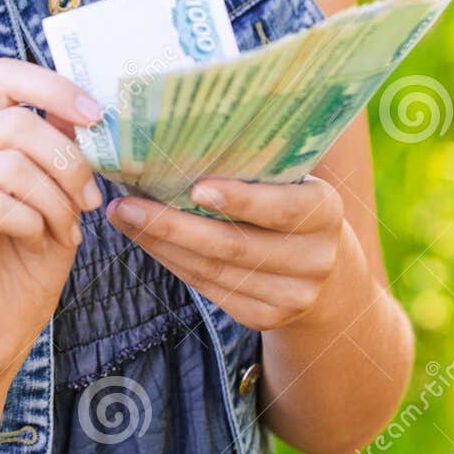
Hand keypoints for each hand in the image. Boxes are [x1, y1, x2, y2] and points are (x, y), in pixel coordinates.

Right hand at [0, 57, 104, 381]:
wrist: (3, 328)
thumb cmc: (31, 258)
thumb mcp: (59, 193)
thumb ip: (61, 146)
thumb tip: (81, 108)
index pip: (2, 77)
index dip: (52, 86)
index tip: (96, 117)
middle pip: (15, 123)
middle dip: (68, 163)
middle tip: (90, 202)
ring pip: (7, 165)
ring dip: (55, 201)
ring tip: (67, 230)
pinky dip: (30, 222)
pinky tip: (37, 241)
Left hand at [105, 174, 351, 331]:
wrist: (329, 273)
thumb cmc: (295, 206)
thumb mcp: (295, 183)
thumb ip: (260, 169)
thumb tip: (183, 135)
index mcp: (325, 213)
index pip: (284, 208)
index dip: (241, 200)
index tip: (196, 187)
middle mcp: (314, 259)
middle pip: (236, 246)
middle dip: (174, 225)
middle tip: (128, 203)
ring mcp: (291, 295)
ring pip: (214, 271)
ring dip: (161, 244)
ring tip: (124, 217)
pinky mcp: (264, 317)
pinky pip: (209, 289)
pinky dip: (172, 262)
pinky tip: (146, 240)